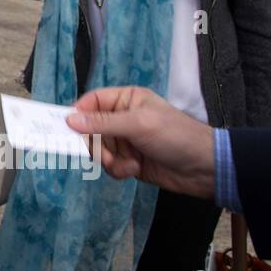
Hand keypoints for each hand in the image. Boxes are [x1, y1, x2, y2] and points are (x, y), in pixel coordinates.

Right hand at [66, 86, 215, 199]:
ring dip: (109, 160)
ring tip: (128, 164)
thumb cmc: (175, 136)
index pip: (92, 102)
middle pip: (90, 129)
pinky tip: (135, 170)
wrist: (204, 168)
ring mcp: (126, 141)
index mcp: (126, 100)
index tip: (66, 128)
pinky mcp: (129, 161)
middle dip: (96, 144)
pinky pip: (110, 165)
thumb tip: (69, 120)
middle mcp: (123, 118)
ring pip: (98, 150)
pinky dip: (119, 169)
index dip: (79, 114)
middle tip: (104, 154)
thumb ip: (102, 123)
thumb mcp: (138, 124)